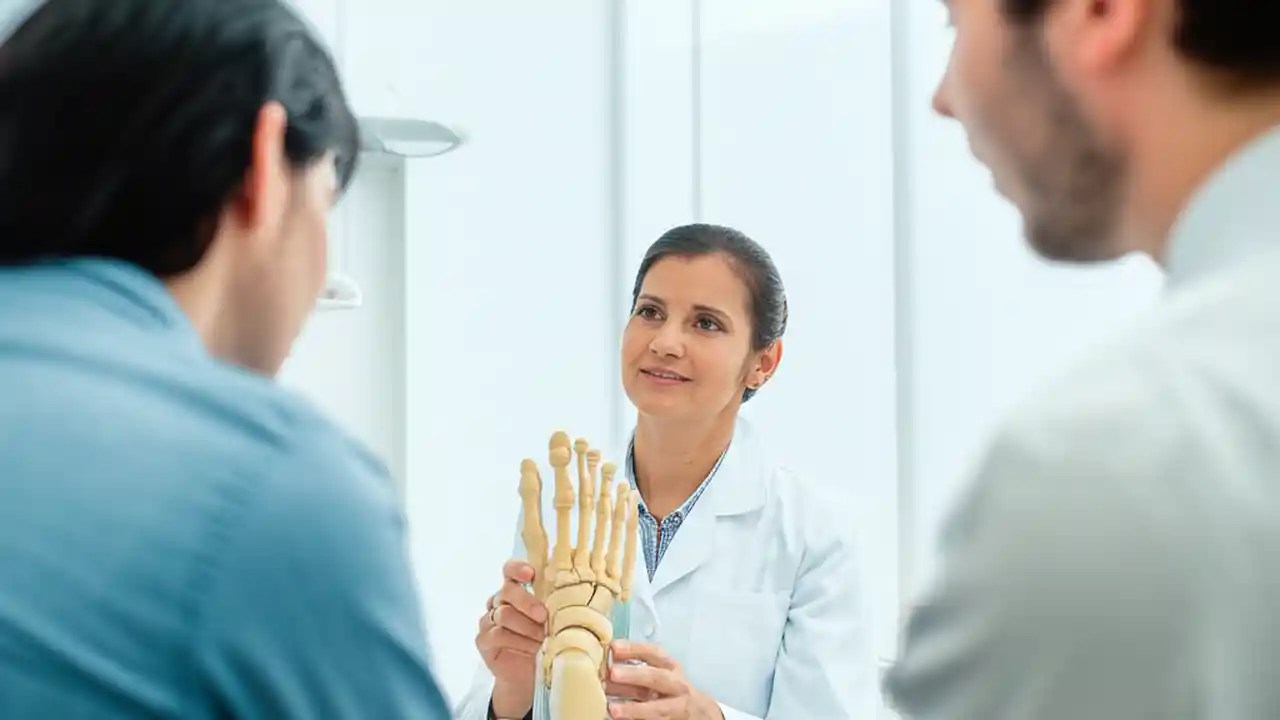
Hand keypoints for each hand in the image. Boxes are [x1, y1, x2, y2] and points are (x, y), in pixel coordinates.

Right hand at [475, 559, 548, 716]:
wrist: (528, 676)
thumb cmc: (545, 642)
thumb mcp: (554, 621)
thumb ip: (555, 605)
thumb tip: (574, 592)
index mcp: (516, 590)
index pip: (510, 570)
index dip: (518, 568)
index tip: (530, 574)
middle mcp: (499, 601)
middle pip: (507, 591)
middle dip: (527, 602)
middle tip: (544, 616)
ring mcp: (488, 620)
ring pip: (504, 614)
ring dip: (526, 626)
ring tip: (543, 637)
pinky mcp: (483, 639)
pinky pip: (497, 634)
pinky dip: (517, 641)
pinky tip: (532, 649)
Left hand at [604, 641, 724, 719]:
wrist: (701, 714)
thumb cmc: (673, 690)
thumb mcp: (660, 674)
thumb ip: (635, 671)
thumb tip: (604, 667)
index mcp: (671, 668)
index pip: (654, 653)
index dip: (634, 649)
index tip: (614, 647)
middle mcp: (677, 686)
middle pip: (658, 678)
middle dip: (635, 675)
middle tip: (612, 673)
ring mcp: (677, 708)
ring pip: (658, 709)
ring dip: (634, 709)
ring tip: (612, 709)